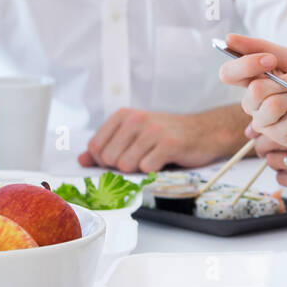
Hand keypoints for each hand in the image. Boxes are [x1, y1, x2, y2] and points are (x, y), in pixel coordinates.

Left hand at [78, 107, 241, 172]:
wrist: (205, 131)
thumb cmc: (168, 135)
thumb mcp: (134, 135)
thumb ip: (107, 147)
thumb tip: (81, 160)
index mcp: (124, 115)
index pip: (95, 147)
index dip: (104, 161)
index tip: (121, 159)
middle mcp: (136, 119)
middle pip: (108, 158)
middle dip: (122, 167)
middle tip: (140, 159)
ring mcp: (153, 131)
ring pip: (126, 165)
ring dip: (139, 169)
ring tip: (153, 159)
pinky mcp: (169, 144)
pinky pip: (147, 168)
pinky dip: (154, 171)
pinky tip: (164, 161)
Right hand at [218, 33, 286, 154]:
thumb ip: (263, 49)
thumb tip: (228, 39)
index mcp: (257, 81)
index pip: (230, 74)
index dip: (246, 65)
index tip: (272, 60)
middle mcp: (258, 104)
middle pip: (254, 90)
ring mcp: (269, 122)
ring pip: (272, 105)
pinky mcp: (284, 138)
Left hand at [252, 129, 286, 217]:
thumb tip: (279, 121)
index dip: (273, 121)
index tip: (268, 125)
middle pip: (275, 138)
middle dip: (264, 141)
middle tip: (263, 143)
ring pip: (275, 159)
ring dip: (273, 158)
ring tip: (277, 158)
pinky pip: (283, 178)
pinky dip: (284, 175)